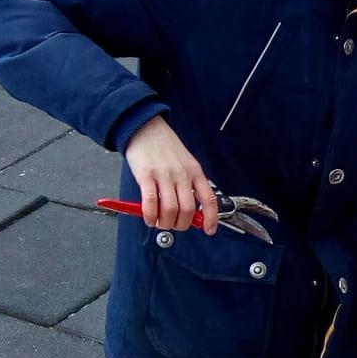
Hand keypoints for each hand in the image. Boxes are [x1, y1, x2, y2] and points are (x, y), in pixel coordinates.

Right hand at [123, 115, 218, 234]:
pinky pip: (151, 202)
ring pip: (170, 210)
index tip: (209, 230)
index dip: (211, 218)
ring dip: (165, 222)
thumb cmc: (165, 146)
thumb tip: (189, 209)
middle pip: (187, 210)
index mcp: (195, 171)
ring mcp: (164, 175)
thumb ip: (189, 184)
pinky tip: (149, 219)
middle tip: (174, 225)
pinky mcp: (146, 176)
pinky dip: (150, 216)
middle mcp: (182, 174)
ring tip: (160, 222)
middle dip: (181, 224)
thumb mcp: (185, 162)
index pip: (208, 199)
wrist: (145, 127)